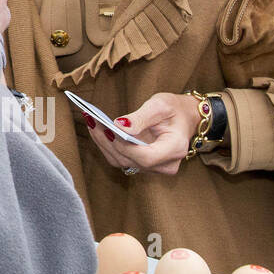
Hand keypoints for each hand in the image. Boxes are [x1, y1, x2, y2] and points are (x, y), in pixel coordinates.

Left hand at [86, 92, 202, 175]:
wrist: (184, 117)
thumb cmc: (174, 109)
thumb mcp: (160, 105)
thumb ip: (140, 118)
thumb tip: (119, 126)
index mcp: (175, 149)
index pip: (146, 157)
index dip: (125, 147)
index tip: (109, 129)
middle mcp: (165, 164)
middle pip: (130, 160)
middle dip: (108, 140)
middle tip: (91, 119)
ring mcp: (154, 168)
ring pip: (121, 161)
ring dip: (103, 142)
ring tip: (90, 120)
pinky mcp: (143, 165)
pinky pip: (120, 158)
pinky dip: (106, 144)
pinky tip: (96, 127)